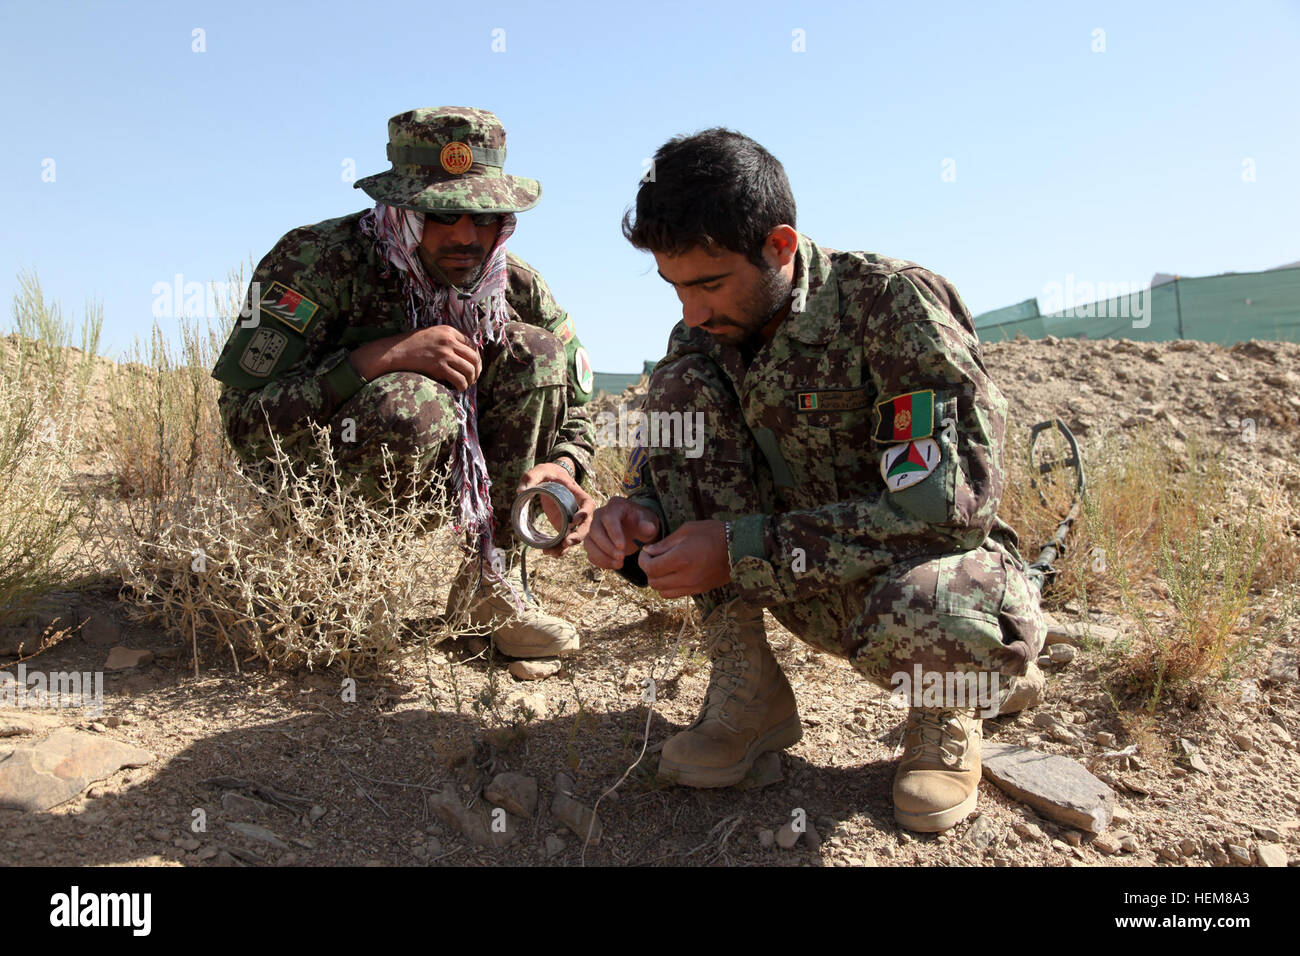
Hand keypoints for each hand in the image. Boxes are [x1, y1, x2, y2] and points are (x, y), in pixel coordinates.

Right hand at [349, 326, 482, 390]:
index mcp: (448, 330)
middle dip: (476, 370)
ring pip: (469, 369)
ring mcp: (444, 353)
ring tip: (466, 384)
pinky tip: (458, 388)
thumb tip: (462, 354)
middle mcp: (449, 340)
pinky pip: (459, 379)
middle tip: (473, 378)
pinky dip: (462, 386)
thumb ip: (447, 340)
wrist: (394, 351)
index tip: (474, 366)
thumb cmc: (411, 345)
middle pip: (474, 357)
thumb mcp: (431, 335)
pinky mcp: (439, 366)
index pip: (472, 344)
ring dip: (470, 380)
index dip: (475, 357)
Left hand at [516, 460, 594, 556]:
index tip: (575, 519)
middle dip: (579, 536)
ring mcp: (571, 520)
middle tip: (566, 542)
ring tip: (551, 552)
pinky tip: (547, 552)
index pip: (588, 504)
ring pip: (575, 537)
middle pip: (586, 525)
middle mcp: (578, 509)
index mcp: (577, 494)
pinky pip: (565, 540)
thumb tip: (520, 491)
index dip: (585, 512)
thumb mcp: (540, 470)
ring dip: (566, 547)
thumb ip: (531, 477)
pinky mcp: (563, 526)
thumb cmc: (548, 472)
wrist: (550, 478)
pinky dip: (559, 549)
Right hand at [584, 497, 660, 569]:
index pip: (609, 518)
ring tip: (619, 564)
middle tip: (621, 558)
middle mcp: (600, 515)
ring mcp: (593, 529)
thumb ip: (648, 525)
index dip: (614, 533)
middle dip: (607, 547)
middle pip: (595, 530)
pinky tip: (614, 565)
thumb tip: (649, 528)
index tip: (622, 547)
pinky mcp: (592, 542)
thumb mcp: (649, 521)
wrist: (636, 528)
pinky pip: (590, 553)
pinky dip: (601, 562)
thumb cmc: (642, 522)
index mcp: (615, 506)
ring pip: (589, 543)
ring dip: (602, 556)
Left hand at [638, 520, 729, 597]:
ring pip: (662, 593)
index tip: (647, 552)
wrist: (739, 547)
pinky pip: (676, 594)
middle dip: (649, 570)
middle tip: (653, 558)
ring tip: (663, 568)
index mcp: (681, 559)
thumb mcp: (687, 530)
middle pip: (654, 582)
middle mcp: (685, 576)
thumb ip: (665, 543)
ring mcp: (692, 586)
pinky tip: (674, 574)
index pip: (650, 568)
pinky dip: (669, 587)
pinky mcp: (699, 590)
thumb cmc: (713, 534)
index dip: (643, 560)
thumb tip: (648, 551)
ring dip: (658, 581)